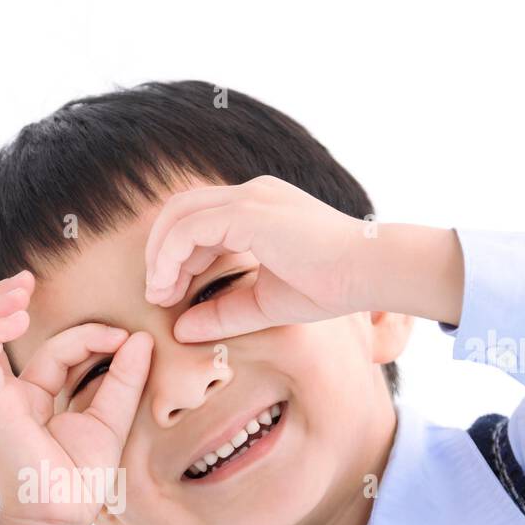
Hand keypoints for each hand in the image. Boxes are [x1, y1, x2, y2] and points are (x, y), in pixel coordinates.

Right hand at [0, 270, 152, 524]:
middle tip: (30, 279)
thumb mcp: (111, 419)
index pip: (54, 352)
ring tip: (18, 288)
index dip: (88, 336)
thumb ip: (124, 380)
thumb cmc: (80, 480)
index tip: (123, 338)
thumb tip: (141, 339)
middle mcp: (9, 397)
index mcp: (35, 400)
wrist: (63, 516)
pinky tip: (15, 315)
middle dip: (8, 302)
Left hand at [143, 175, 368, 338]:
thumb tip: (180, 329)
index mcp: (256, 209)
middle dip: (158, 252)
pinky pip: (190, 228)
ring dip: (160, 256)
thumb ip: (221, 313)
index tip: (168, 295)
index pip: (197, 221)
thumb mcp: (262, 304)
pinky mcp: (249, 212)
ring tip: (159, 294)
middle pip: (180, 210)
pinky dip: (171, 257)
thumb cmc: (329, 286)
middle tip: (155, 295)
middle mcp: (250, 195)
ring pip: (179, 214)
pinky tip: (170, 287)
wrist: (368, 272)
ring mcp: (249, 198)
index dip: (174, 257)